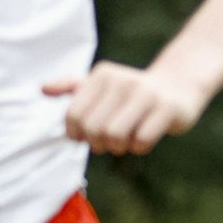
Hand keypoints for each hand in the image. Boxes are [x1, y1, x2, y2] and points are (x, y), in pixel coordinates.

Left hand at [44, 62, 206, 154]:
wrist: (180, 85)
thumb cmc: (134, 92)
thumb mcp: (103, 85)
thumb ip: (73, 88)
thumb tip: (42, 89)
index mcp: (103, 75)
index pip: (74, 115)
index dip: (77, 134)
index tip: (87, 136)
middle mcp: (123, 80)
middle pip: (94, 129)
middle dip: (99, 143)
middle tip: (109, 142)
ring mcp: (147, 94)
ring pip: (116, 136)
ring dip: (119, 147)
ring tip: (126, 141)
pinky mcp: (167, 108)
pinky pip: (142, 140)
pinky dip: (140, 147)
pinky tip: (144, 138)